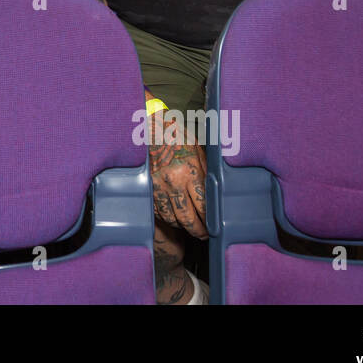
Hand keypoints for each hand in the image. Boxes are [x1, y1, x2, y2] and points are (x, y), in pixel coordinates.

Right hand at [147, 106, 207, 237]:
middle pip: (188, 218)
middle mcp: (173, 182)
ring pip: (172, 218)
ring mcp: (158, 186)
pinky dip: (167, 218)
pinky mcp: (147, 188)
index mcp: (189, 172)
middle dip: (198, 231)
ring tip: (190, 227)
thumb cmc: (176, 135)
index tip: (214, 227)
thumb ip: (206, 173)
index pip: (203, 206)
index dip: (210, 221)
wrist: (150, 128)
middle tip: (204, 234)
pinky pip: (157, 211)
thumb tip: (215, 193)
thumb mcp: (197, 150)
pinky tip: (174, 217)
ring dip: (182, 226)